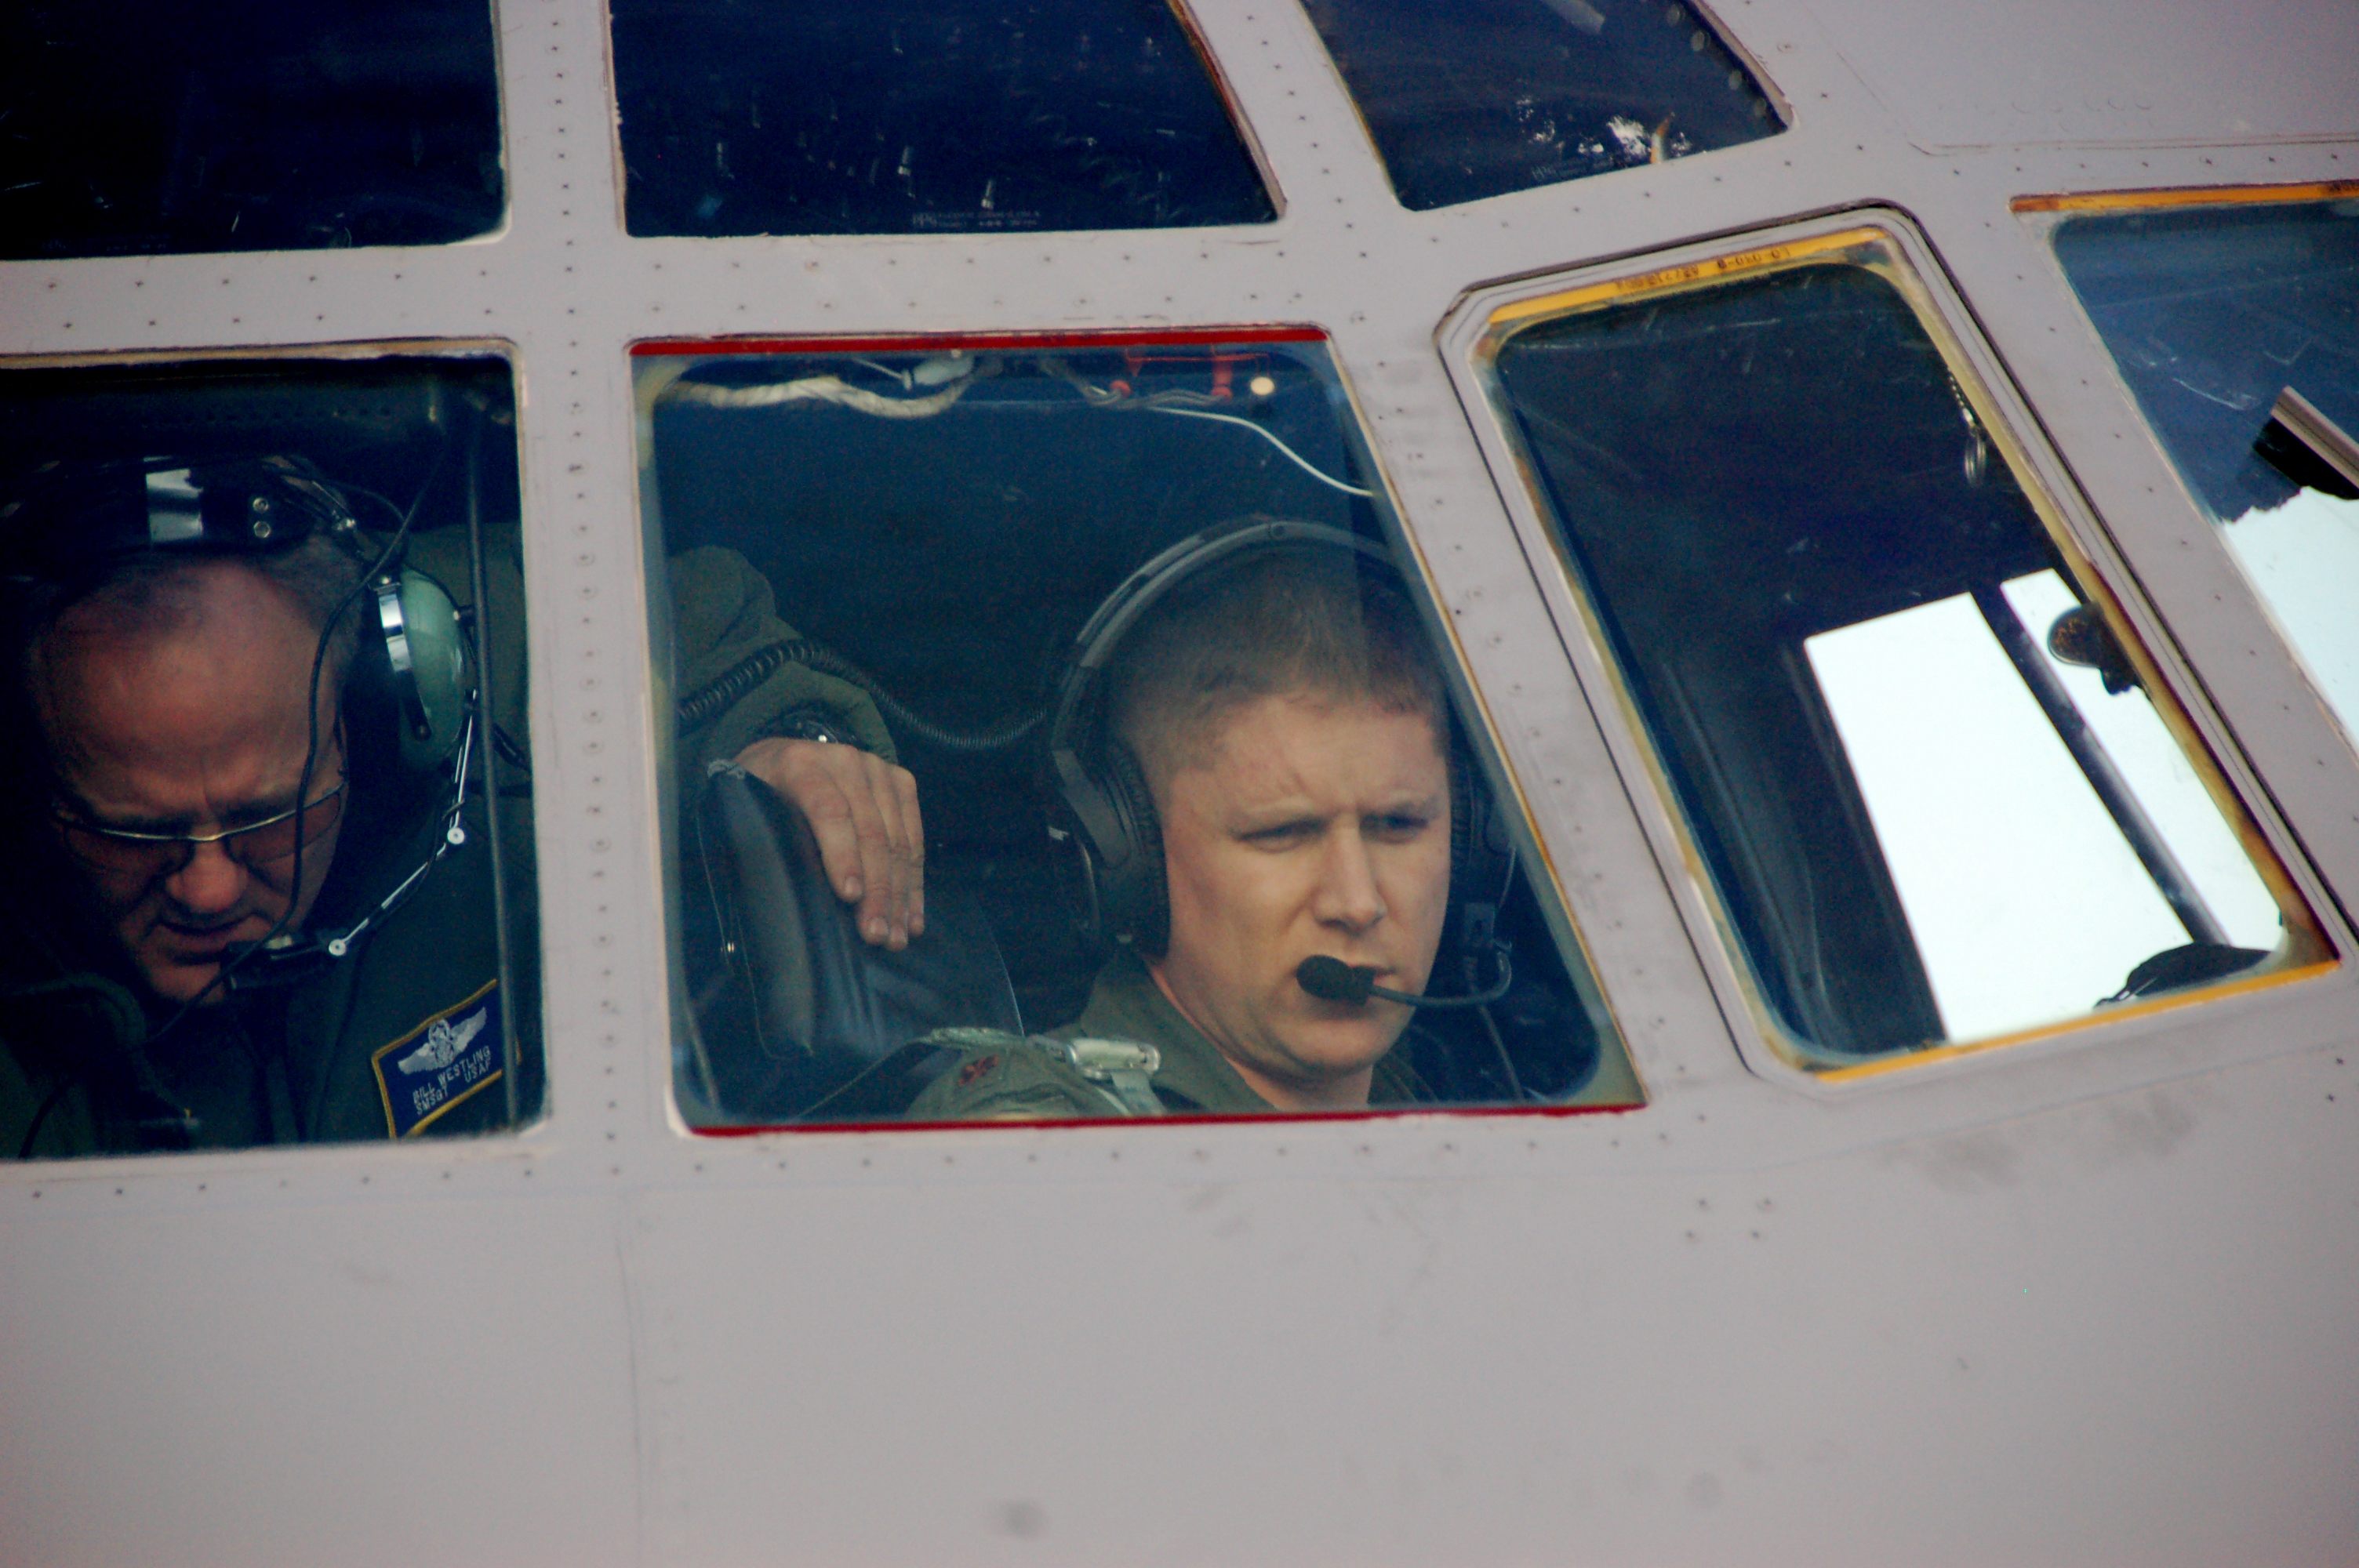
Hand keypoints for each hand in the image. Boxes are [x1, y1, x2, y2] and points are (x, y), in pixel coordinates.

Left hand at [731, 737, 924, 948]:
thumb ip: (762, 841)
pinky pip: (914, 837)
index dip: (842, 855)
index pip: (830, 810)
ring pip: (898, 839)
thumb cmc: (762, 795)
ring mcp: (878, 770)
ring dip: (899, 894)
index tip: (849, 897)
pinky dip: (914, 882)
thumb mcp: (748, 809)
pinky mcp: (901, 782)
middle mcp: (845, 761)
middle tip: (876, 934)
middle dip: (877, 889)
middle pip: (871, 830)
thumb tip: (784, 898)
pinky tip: (912, 916)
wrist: (783, 756)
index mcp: (801, 765)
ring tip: (896, 935)